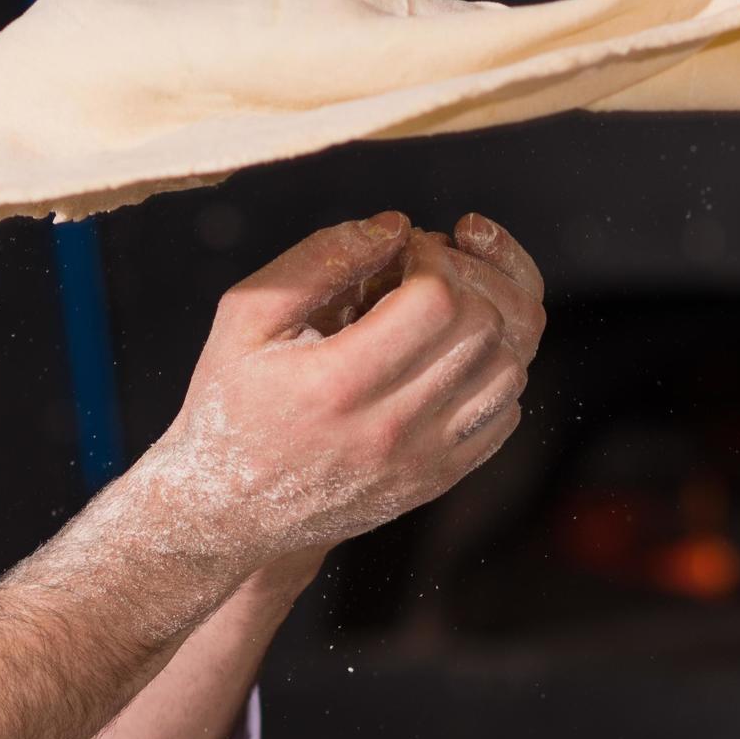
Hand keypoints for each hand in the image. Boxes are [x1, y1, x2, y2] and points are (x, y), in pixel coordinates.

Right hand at [139, 209, 545, 569]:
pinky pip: (504, 413)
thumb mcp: (246, 317)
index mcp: (339, 383)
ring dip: (490, 321)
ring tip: (449, 304)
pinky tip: (452, 351)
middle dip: (470, 278)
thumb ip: (318, 261)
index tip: (407, 250)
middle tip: (432, 269)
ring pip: (509, 370)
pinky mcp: (437, 480)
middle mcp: (391, 429)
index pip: (439, 300)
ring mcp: (422, 461)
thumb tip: (397, 227)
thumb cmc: (231, 403)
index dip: (435, 256)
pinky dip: (492, 369)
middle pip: (485, 329)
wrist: (229, 510)